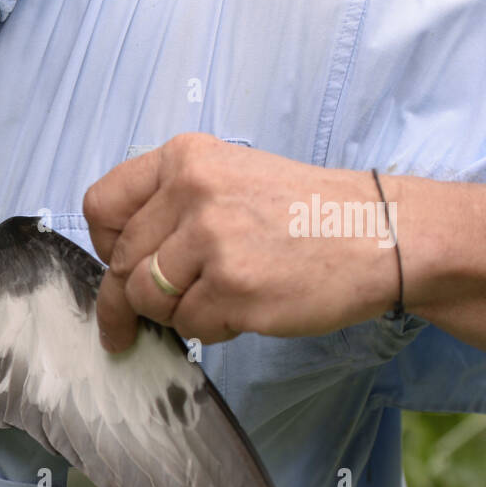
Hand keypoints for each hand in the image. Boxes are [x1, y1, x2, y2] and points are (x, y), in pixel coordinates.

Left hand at [83, 134, 400, 351]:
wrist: (383, 234)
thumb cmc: (304, 213)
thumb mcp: (230, 178)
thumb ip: (171, 206)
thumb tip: (116, 263)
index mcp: (185, 158)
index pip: (102, 204)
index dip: (106, 245)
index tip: (120, 265)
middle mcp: (192, 191)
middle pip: (123, 263)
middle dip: (138, 295)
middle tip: (165, 308)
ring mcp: (213, 239)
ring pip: (148, 299)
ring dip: (177, 313)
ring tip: (223, 296)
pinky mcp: (234, 287)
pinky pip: (190, 325)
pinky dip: (212, 328)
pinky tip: (249, 307)